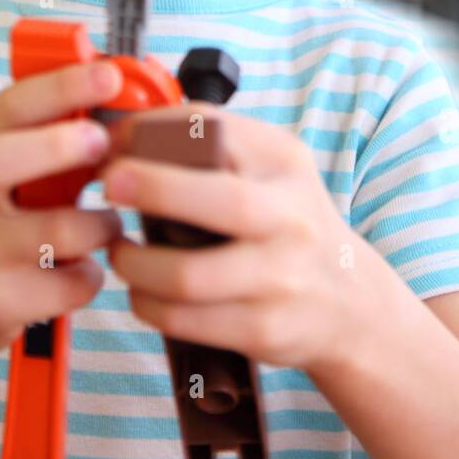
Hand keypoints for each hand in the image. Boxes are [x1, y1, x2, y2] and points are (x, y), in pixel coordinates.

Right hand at [0, 59, 124, 367]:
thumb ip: (33, 133)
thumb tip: (111, 92)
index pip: (5, 107)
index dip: (59, 87)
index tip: (107, 76)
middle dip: (56, 147)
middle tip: (102, 142)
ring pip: (58, 230)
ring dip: (100, 224)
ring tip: (103, 223)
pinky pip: (70, 282)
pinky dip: (89, 273)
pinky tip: (77, 268)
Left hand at [99, 102, 376, 374]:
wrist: (349, 302)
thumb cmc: (284, 223)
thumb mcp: (268, 168)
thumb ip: (209, 143)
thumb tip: (120, 131)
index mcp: (285, 162)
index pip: (216, 129)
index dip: (153, 130)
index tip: (113, 141)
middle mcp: (290, 216)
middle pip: (218, 200)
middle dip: (153, 187)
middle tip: (109, 183)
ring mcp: (280, 277)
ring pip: (189, 275)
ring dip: (135, 262)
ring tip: (118, 251)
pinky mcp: (264, 330)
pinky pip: (187, 320)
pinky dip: (148, 305)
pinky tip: (140, 291)